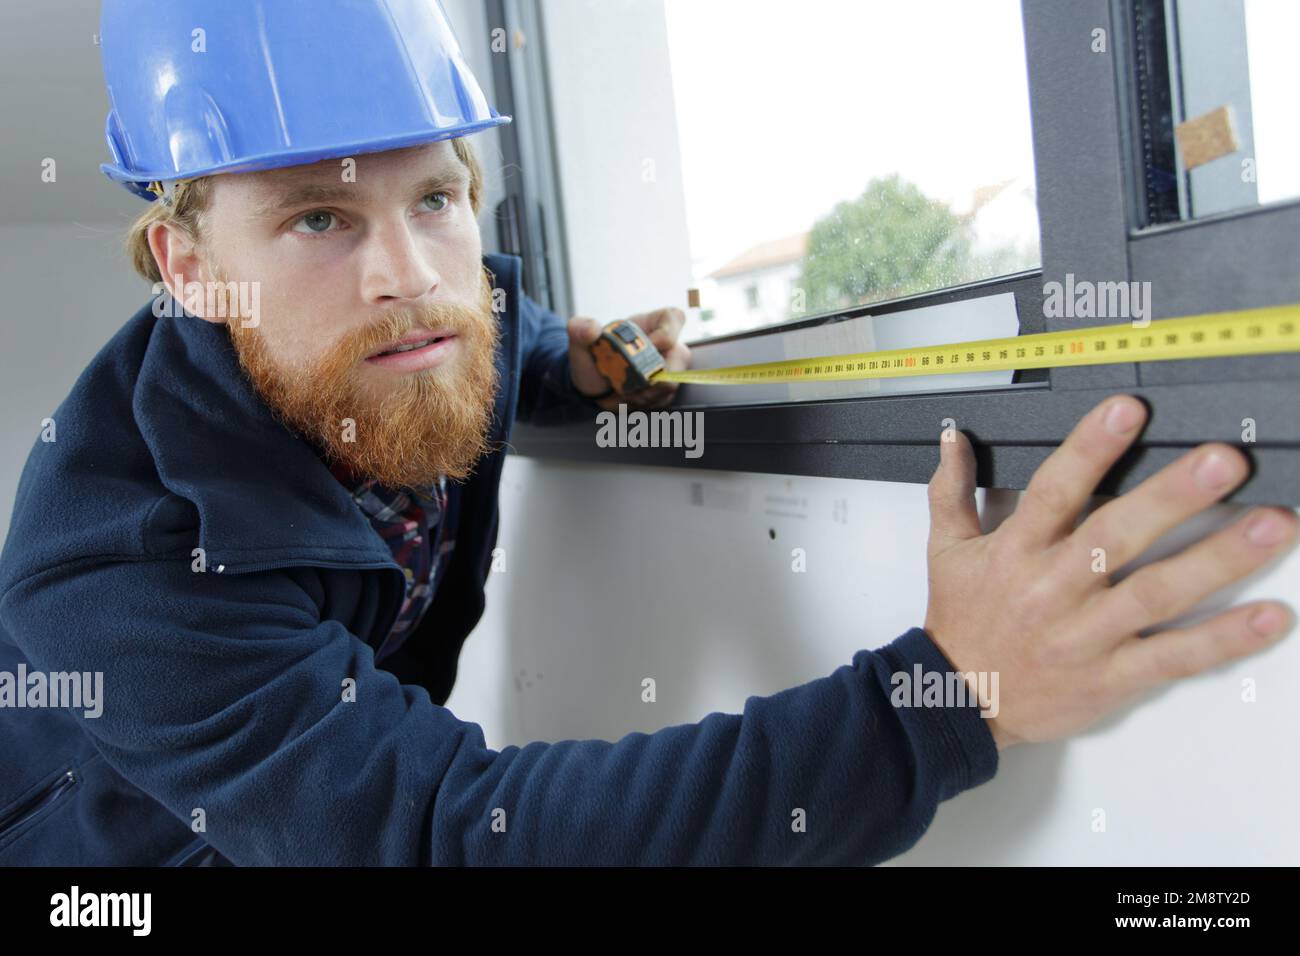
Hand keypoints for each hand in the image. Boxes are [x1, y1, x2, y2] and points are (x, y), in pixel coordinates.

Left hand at [566, 308, 691, 410]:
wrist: (592, 384)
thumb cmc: (590, 357)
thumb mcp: (580, 340)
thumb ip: (580, 329)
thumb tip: (591, 328)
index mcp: (650, 323)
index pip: (674, 318)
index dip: (667, 334)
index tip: (649, 345)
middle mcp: (666, 345)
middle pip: (679, 357)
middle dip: (653, 376)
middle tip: (630, 383)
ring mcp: (670, 368)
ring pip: (671, 384)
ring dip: (643, 394)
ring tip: (621, 391)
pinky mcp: (666, 390)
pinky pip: (663, 400)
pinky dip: (641, 405)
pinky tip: (626, 400)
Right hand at [924, 394, 1297, 750]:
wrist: (959, 701)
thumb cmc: (961, 624)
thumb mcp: (946, 552)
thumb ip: (952, 491)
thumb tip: (954, 440)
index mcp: (1017, 552)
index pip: (1054, 492)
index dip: (1090, 450)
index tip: (1127, 411)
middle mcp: (1053, 589)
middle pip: (1116, 537)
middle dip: (1172, 497)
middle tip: (1221, 462)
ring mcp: (1086, 635)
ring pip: (1156, 593)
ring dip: (1218, 560)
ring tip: (1272, 526)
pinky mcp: (1111, 676)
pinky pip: (1173, 657)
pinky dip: (1223, 640)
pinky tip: (1268, 617)